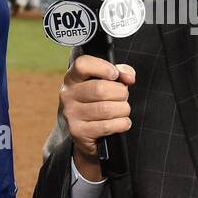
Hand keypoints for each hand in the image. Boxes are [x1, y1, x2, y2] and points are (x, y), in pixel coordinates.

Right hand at [61, 54, 134, 181]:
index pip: (82, 64)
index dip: (103, 67)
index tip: (115, 75)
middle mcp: (68, 94)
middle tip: (123, 97)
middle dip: (120, 93)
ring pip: (106, 109)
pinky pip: (107, 126)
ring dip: (123, 110)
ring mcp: (71, 114)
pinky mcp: (78, 131)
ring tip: (123, 110)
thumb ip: (120, 72)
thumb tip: (129, 77)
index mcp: (73, 77)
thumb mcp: (106, 82)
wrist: (85, 132)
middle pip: (100, 88)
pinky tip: (122, 122)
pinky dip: (121, 124)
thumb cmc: (98, 101)